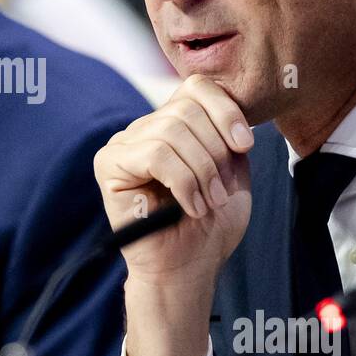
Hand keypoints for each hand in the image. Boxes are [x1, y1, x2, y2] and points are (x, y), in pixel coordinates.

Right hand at [93, 74, 253, 355]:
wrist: (189, 268)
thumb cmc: (210, 224)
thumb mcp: (231, 169)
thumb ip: (227, 133)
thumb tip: (228, 107)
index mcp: (173, 123)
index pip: (196, 87)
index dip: (225, 111)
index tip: (246, 146)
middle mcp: (144, 128)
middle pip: (186, 108)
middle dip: (215, 152)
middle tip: (220, 191)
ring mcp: (123, 144)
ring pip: (171, 130)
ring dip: (201, 172)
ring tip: (207, 202)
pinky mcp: (109, 165)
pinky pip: (155, 154)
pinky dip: (182, 182)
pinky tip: (189, 206)